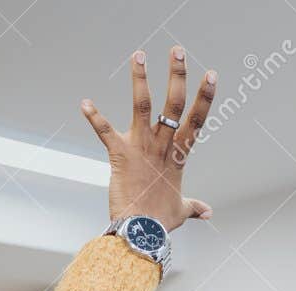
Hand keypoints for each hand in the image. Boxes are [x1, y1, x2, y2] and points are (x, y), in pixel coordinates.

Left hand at [81, 46, 215, 230]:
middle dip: (176, 77)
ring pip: (143, 107)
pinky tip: (84, 103)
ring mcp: (142, 149)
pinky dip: (94, 118)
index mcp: (178, 157)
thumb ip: (194, 206)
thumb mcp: (180, 212)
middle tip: (177, 51)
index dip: (203, 98)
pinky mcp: (120, 156)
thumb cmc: (159, 223)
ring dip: (140, 80)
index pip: (195, 121)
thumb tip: (208, 213)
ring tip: (139, 55)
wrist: (140, 234)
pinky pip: (105, 133)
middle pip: (173, 106)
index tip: (211, 75)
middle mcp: (162, 147)